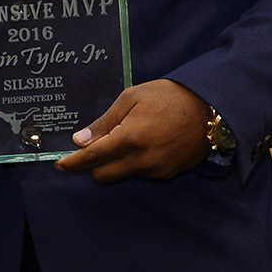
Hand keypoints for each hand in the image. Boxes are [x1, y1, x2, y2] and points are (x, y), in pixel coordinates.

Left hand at [57, 79, 211, 182]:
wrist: (210, 107)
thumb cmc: (169, 96)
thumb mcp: (132, 98)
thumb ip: (105, 122)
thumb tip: (81, 140)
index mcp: (130, 139)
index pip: (92, 158)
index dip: (73, 163)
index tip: (61, 164)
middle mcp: (142, 160)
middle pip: (103, 176)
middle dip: (93, 165)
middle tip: (95, 147)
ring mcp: (157, 170)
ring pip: (123, 175)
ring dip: (116, 163)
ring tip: (128, 137)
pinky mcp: (168, 174)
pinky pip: (142, 174)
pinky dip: (135, 163)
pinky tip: (146, 144)